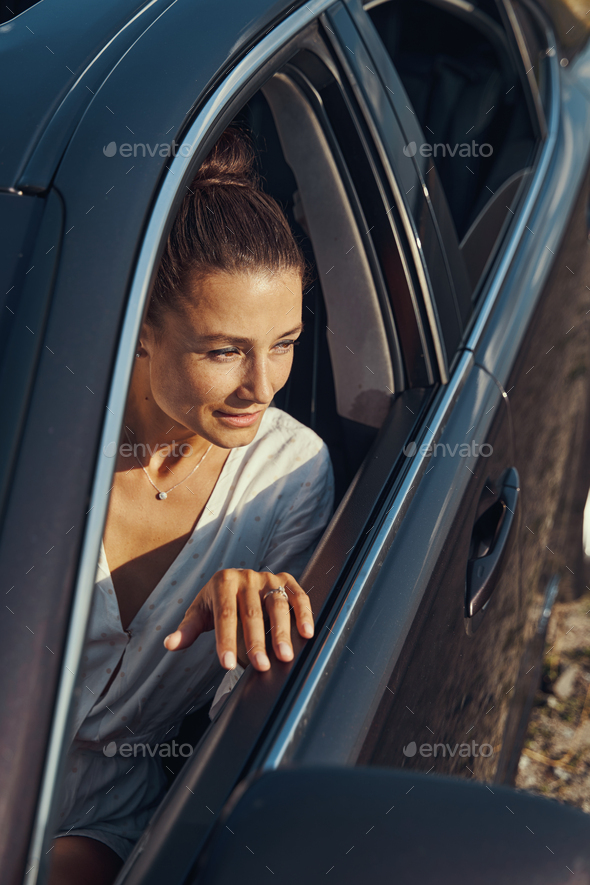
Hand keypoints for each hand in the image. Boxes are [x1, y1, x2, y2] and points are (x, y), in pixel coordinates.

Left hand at [163, 569, 313, 671]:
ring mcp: (268, 577)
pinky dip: (304, 613)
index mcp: (222, 582)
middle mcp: (247, 577)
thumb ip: (187, 630)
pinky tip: (306, 633)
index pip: (225, 614)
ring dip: (282, 631)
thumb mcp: (199, 613)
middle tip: (260, 667)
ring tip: (284, 656)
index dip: (226, 640)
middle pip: (252, 612)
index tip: (228, 664)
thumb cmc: (215, 603)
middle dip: (256, 641)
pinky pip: (298, 596)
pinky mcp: (286, 580)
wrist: (234, 581)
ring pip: (277, 604)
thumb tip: (170, 644)